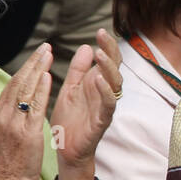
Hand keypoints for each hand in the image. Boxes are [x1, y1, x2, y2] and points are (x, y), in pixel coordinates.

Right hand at [0, 43, 52, 179]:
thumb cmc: (9, 162)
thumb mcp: (5, 134)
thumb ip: (11, 117)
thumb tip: (19, 103)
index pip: (12, 85)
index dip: (25, 69)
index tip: (37, 56)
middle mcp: (4, 114)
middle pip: (18, 81)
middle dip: (32, 62)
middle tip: (45, 47)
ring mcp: (14, 123)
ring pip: (25, 89)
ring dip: (37, 69)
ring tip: (48, 54)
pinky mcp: (26, 133)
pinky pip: (34, 107)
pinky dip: (41, 90)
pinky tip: (48, 77)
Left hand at [51, 29, 119, 179]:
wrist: (66, 148)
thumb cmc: (69, 120)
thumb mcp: (70, 88)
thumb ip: (78, 69)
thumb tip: (87, 46)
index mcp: (95, 85)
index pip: (107, 62)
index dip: (106, 46)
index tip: (100, 31)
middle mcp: (103, 95)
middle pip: (114, 69)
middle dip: (110, 52)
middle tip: (103, 36)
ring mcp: (104, 108)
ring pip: (114, 86)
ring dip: (108, 69)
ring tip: (100, 55)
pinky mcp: (101, 122)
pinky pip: (108, 106)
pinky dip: (105, 92)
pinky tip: (99, 79)